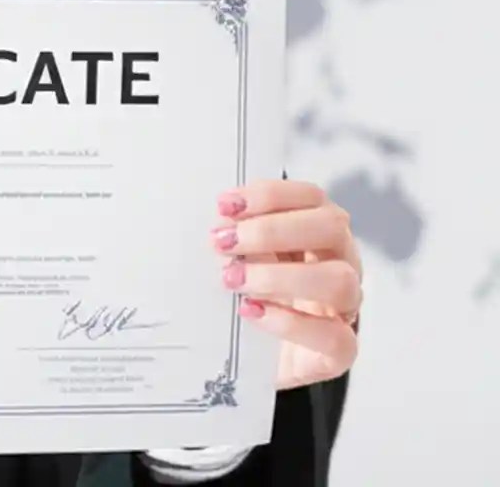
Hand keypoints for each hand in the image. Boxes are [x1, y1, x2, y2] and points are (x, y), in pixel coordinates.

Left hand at [211, 180, 361, 390]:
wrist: (252, 366)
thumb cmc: (247, 303)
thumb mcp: (240, 264)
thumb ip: (237, 242)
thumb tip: (219, 223)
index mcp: (318, 235)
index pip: (312, 198)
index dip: (272, 196)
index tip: (226, 205)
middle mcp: (340, 264)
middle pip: (331, 228)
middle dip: (272, 229)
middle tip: (224, 242)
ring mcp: (344, 309)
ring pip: (339, 281)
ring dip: (280, 275)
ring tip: (233, 280)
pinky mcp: (339, 352)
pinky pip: (333, 337)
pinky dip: (289, 323)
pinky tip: (252, 313)